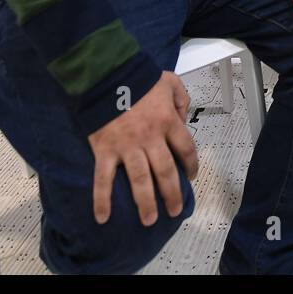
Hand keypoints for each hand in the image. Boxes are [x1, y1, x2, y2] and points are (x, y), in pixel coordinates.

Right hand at [88, 72, 197, 226]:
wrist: (105, 73)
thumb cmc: (138, 77)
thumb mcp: (170, 81)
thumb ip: (181, 98)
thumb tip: (183, 117)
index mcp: (168, 121)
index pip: (186, 149)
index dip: (191, 165)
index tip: (191, 177)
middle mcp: (151, 138)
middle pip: (166, 171)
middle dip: (172, 194)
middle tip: (174, 211)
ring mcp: (127, 146)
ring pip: (140, 180)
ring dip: (145, 203)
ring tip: (150, 220)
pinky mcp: (105, 150)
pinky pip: (104, 179)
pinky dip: (102, 200)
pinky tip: (102, 217)